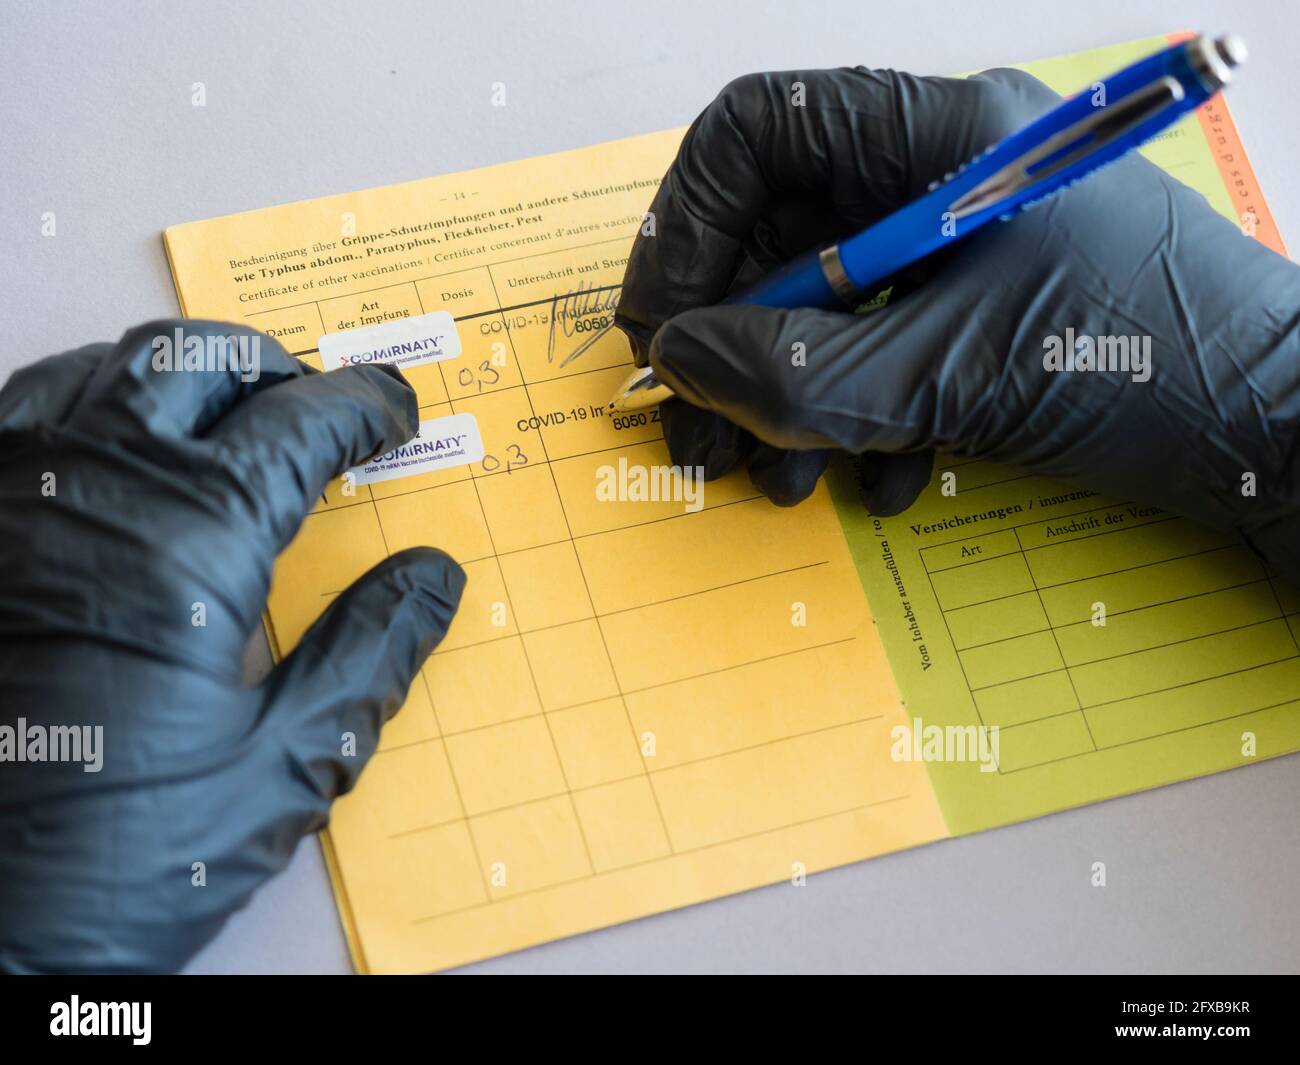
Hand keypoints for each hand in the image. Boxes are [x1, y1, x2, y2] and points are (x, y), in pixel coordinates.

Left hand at [0, 321, 464, 972]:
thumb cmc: (120, 854)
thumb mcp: (282, 766)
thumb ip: (368, 653)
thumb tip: (433, 577)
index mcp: (190, 546)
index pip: (300, 425)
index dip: (363, 406)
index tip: (393, 412)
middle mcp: (92, 495)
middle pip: (199, 363)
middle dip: (276, 366)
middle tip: (318, 403)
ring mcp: (13, 502)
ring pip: (105, 367)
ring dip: (185, 373)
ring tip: (227, 410)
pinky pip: (23, 409)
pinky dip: (88, 394)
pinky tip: (115, 439)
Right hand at [615, 68, 1299, 580]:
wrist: (1288, 439)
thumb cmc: (1153, 363)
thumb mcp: (957, 369)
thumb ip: (804, 371)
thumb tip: (682, 365)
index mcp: (937, 135)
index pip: (761, 133)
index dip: (688, 226)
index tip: (663, 330)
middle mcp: (939, 178)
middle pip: (779, 237)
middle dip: (733, 347)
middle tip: (704, 442)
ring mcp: (961, 253)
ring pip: (823, 312)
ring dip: (789, 402)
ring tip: (786, 482)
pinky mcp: (981, 321)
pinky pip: (881, 357)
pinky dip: (860, 424)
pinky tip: (881, 483)